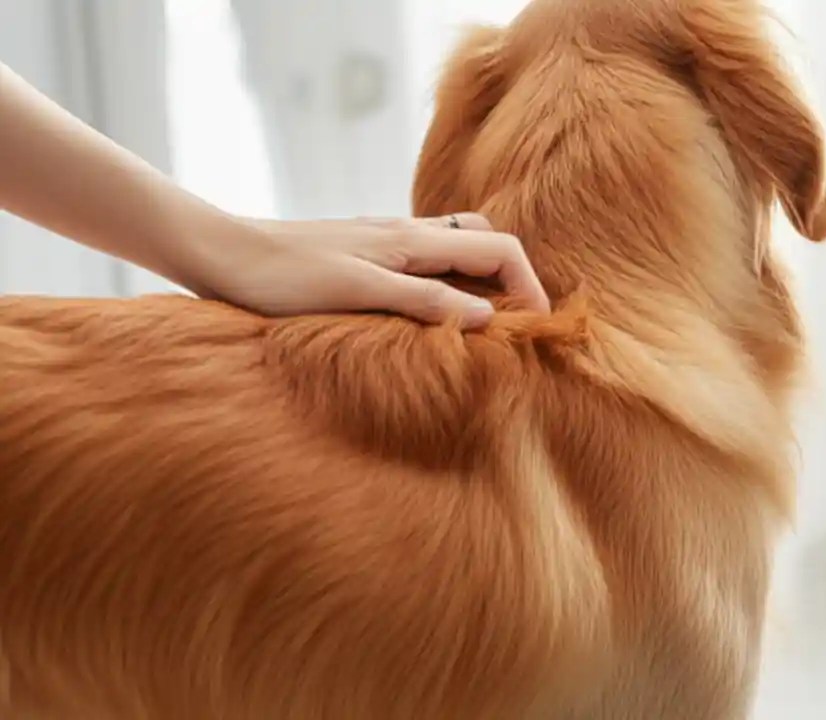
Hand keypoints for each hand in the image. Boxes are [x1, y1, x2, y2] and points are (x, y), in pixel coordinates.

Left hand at [187, 212, 549, 327]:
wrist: (220, 253)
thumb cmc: (282, 277)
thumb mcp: (359, 292)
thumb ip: (424, 300)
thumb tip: (489, 315)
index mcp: (411, 239)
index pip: (499, 247)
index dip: (530, 283)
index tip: (539, 326)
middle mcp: (405, 233)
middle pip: (485, 238)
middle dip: (514, 275)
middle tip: (519, 323)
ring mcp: (384, 241)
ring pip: (457, 246)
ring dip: (483, 276)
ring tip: (486, 321)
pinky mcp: (364, 255)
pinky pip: (426, 260)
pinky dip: (449, 280)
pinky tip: (434, 311)